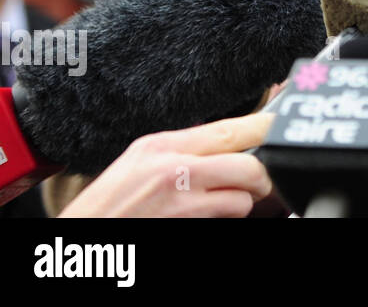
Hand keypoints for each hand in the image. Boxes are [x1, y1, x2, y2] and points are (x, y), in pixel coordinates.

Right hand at [59, 113, 274, 217]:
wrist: (82, 241)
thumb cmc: (108, 206)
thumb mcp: (139, 161)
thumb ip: (183, 148)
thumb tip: (232, 138)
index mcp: (161, 146)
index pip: (230, 129)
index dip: (266, 126)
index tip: (285, 125)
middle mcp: (172, 171)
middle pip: (249, 164)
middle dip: (261, 175)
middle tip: (258, 181)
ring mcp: (179, 204)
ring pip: (242, 199)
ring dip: (241, 204)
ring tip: (220, 204)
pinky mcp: (184, 228)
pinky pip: (225, 221)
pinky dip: (226, 220)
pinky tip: (207, 218)